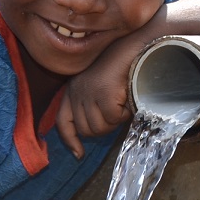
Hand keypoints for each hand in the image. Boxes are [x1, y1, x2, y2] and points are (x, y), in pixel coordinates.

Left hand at [55, 33, 143, 157]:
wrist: (136, 45)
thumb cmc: (124, 68)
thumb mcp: (101, 87)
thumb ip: (93, 106)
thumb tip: (92, 133)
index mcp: (73, 89)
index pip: (63, 122)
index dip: (70, 140)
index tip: (79, 155)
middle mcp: (76, 90)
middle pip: (86, 130)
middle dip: (104, 128)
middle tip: (117, 113)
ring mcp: (87, 91)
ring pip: (99, 128)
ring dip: (115, 122)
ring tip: (121, 103)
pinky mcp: (101, 92)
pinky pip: (113, 118)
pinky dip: (124, 114)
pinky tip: (127, 99)